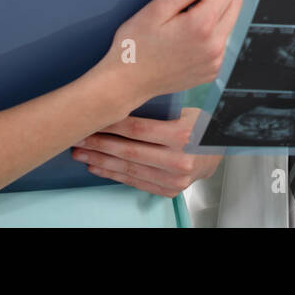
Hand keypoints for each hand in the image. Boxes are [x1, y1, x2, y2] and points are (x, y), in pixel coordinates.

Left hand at [71, 107, 221, 197]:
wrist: (216, 154)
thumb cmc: (198, 127)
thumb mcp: (183, 112)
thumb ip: (157, 112)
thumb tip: (120, 104)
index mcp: (183, 134)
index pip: (138, 128)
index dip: (112, 124)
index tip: (92, 118)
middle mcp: (178, 159)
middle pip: (129, 150)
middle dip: (99, 143)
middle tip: (78, 136)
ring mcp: (173, 179)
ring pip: (128, 168)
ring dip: (101, 160)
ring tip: (81, 152)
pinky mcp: (168, 190)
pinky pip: (134, 182)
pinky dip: (113, 174)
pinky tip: (97, 166)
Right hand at [104, 0, 241, 105]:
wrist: (128, 82)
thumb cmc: (136, 46)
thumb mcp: (157, 8)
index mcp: (202, 25)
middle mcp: (215, 45)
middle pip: (234, 4)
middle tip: (187, 7)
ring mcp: (215, 60)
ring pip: (229, 23)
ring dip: (213, 18)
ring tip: (183, 27)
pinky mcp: (212, 71)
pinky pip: (221, 44)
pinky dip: (209, 38)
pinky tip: (185, 43)